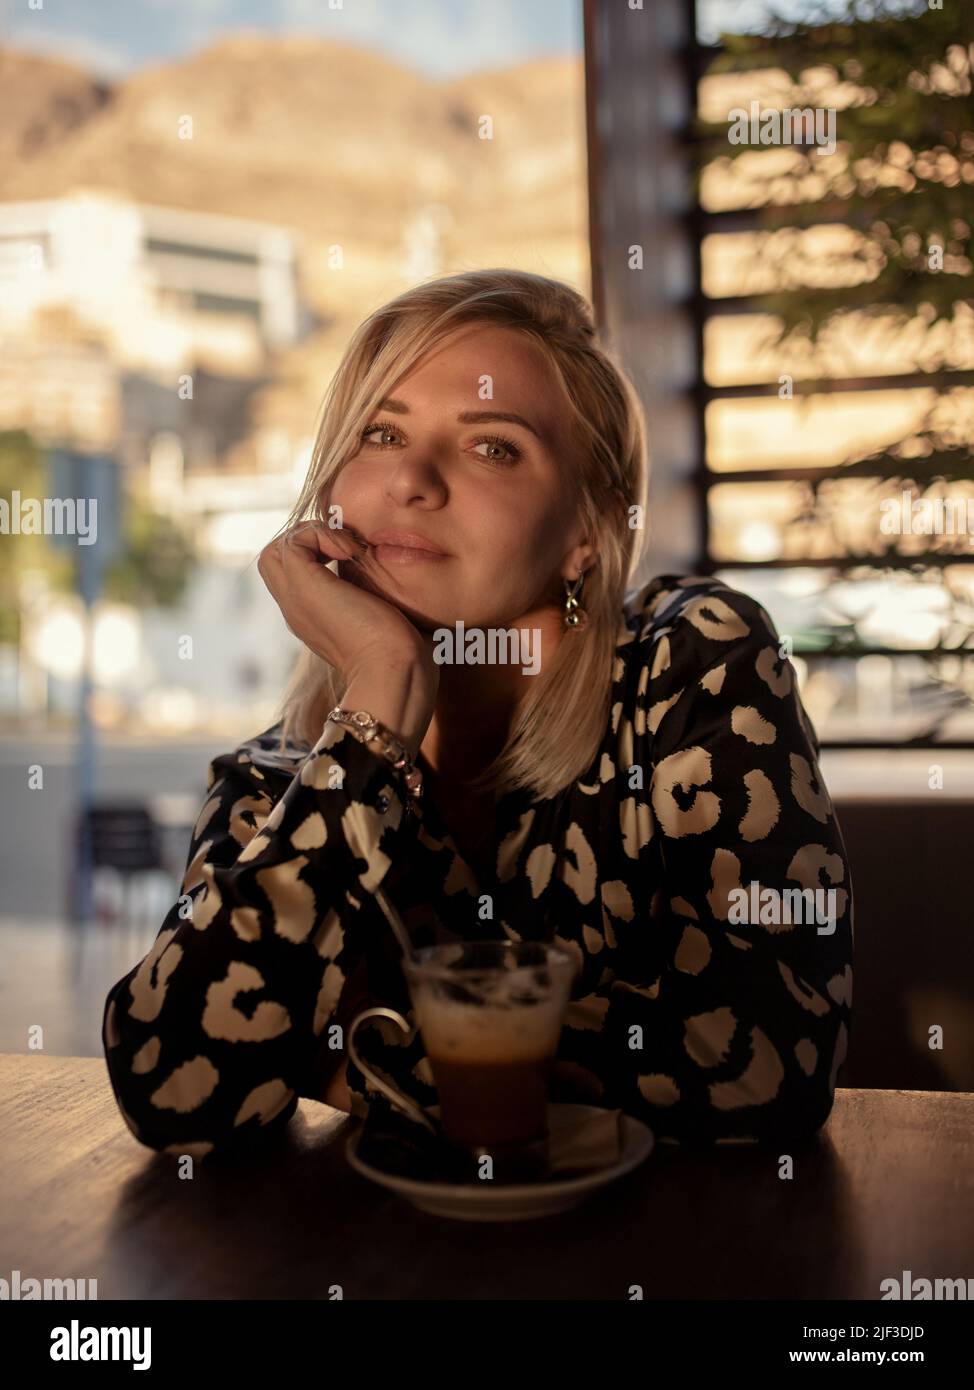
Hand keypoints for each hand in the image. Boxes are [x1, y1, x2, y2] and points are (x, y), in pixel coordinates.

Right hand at [257, 521, 437, 687]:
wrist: (395, 672)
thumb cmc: (404, 656)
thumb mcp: (386, 620)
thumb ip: (377, 600)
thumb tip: (396, 577)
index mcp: (314, 619)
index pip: (294, 575)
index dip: (317, 553)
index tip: (355, 558)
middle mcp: (298, 611)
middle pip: (274, 561)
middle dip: (308, 542)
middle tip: (346, 550)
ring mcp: (296, 601)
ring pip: (275, 551)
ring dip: (312, 536)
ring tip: (348, 551)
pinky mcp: (304, 588)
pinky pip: (292, 542)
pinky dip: (321, 535)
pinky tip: (351, 553)